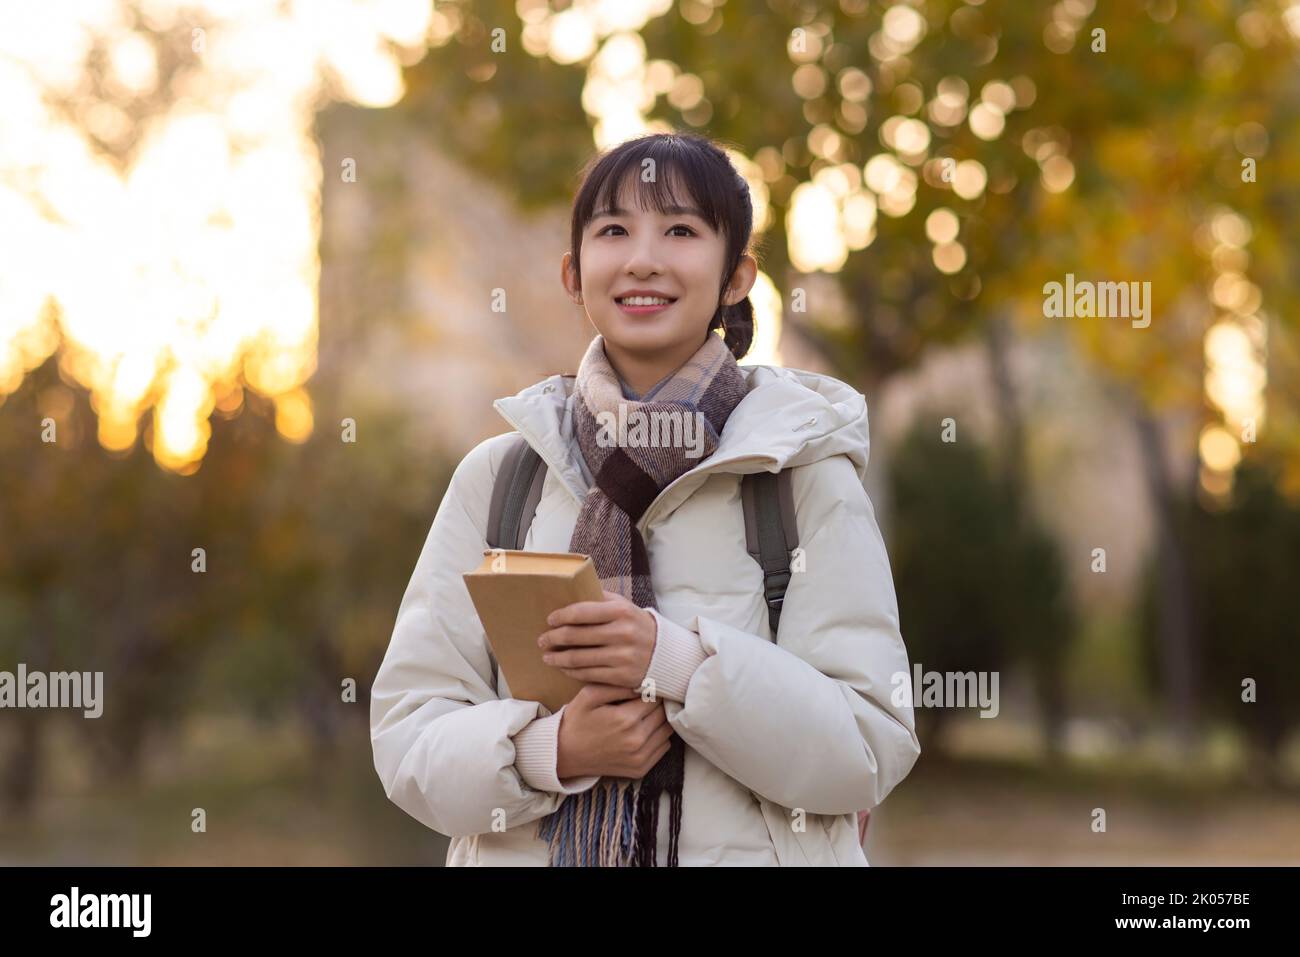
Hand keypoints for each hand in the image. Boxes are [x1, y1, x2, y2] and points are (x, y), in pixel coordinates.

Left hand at [538, 589, 657, 690]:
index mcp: (621, 611)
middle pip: (576, 636)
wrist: (666, 654)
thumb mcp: (625, 606)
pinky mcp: (621, 677)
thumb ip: (601, 598)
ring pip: (578, 658)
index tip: (550, 620)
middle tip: (542, 640)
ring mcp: (622, 657)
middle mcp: (622, 633)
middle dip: (553, 638)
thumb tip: (572, 590)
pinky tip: (563, 667)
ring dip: (558, 658)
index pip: (581, 612)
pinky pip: (588, 674)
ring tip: (547, 656)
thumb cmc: (637, 626)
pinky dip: (571, 671)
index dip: (561, 616)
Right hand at [555, 684, 672, 779]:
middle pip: (663, 714)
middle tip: (645, 700)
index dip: (651, 690)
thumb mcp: (589, 695)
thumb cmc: (576, 721)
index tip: (644, 688)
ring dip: (659, 720)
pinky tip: (643, 731)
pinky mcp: (641, 769)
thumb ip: (617, 685)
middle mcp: (637, 740)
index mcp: (626, 719)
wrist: (564, 754)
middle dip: (657, 704)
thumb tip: (643, 681)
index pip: (655, 697)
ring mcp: (640, 758)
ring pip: (667, 730)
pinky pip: (663, 747)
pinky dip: (658, 737)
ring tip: (644, 715)